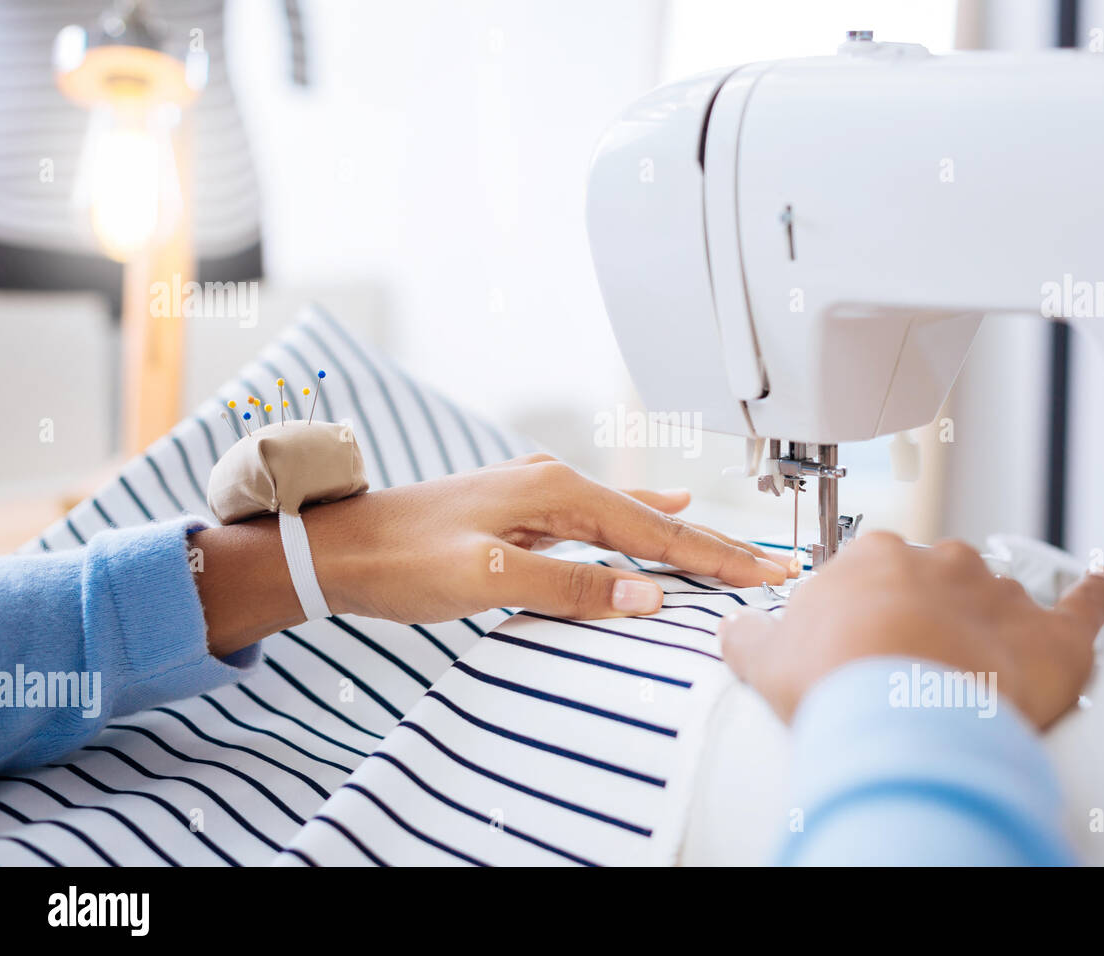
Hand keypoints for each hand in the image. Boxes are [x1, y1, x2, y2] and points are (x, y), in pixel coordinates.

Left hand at [195, 454, 791, 654]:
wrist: (334, 548)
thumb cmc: (401, 559)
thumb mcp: (486, 576)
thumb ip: (569, 584)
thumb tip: (647, 595)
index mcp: (554, 491)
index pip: (654, 528)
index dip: (712, 555)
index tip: (764, 572)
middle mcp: (551, 483)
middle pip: (651, 518)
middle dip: (711, 544)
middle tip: (769, 564)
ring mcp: (536, 495)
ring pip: (628, 519)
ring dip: (679, 538)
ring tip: (729, 549)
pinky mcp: (521, 514)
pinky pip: (599, 521)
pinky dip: (638, 526)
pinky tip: (656, 510)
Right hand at [717, 531, 1103, 729]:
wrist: (897, 721)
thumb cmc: (835, 682)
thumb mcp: (766, 656)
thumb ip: (749, 636)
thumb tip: (734, 630)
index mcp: (877, 558)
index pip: (876, 573)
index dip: (869, 614)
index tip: (861, 644)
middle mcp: (942, 563)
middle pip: (938, 582)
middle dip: (928, 617)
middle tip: (909, 667)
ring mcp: (999, 595)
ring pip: (998, 601)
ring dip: (988, 628)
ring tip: (971, 676)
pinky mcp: (1051, 637)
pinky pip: (1081, 607)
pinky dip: (1091, 596)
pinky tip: (1096, 587)